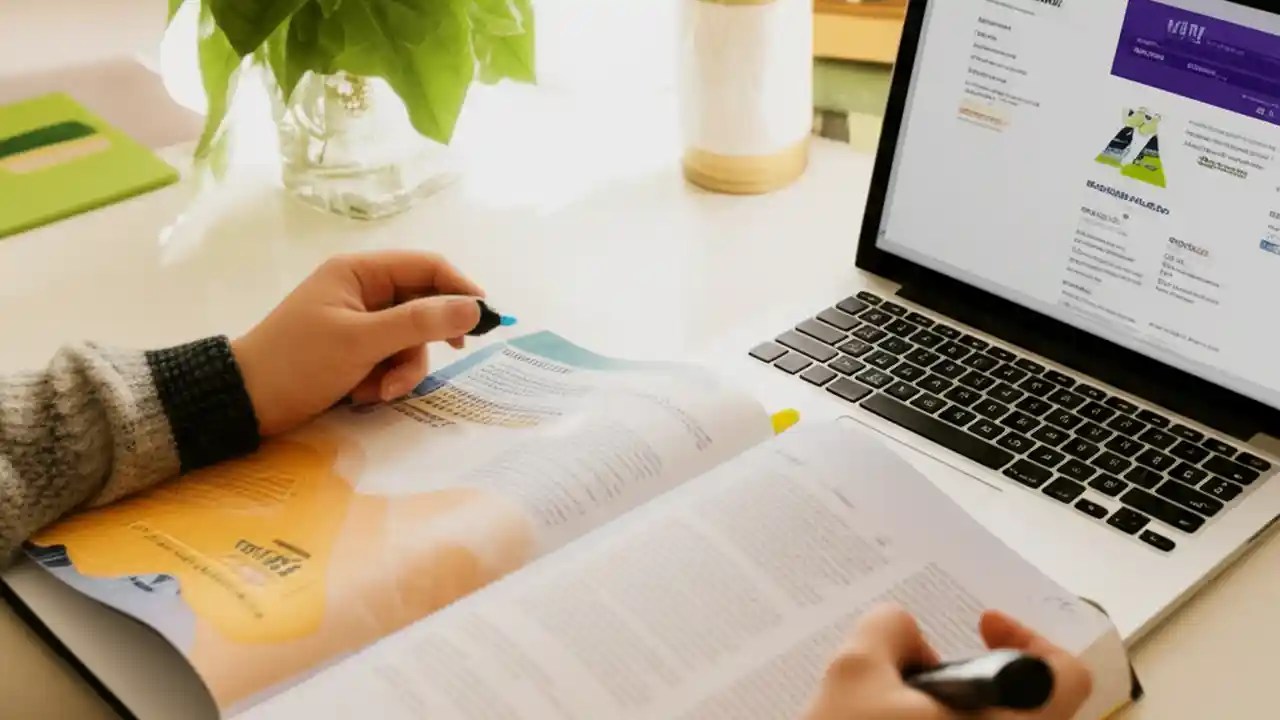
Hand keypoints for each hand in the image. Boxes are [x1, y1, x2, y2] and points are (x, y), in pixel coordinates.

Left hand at [231, 251, 483, 435]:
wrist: (247, 402)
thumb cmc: (298, 362)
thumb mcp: (362, 341)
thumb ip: (420, 323)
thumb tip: (475, 308)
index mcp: (360, 271)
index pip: (427, 267)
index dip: (460, 289)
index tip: (485, 319)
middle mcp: (363, 290)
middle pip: (423, 306)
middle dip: (426, 340)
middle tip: (452, 355)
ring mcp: (360, 322)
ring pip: (411, 339)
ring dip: (404, 368)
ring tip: (381, 391)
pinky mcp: (356, 351)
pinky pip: (392, 359)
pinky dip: (386, 379)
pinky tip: (365, 394)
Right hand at [801, 605, 1092, 719]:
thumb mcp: (854, 669)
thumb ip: (890, 629)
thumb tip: (909, 640)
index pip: (1066, 677)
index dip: (1026, 638)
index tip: (982, 627)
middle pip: (1023, 705)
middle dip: (971, 676)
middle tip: (924, 671)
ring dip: (951, 710)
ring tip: (896, 705)